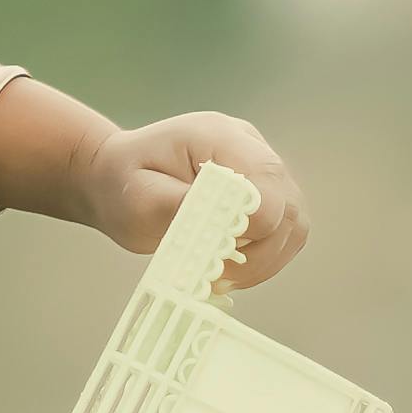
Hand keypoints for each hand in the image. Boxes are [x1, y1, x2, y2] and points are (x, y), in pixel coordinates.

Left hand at [85, 113, 308, 290]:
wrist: (117, 181)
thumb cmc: (123, 185)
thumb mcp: (138, 197)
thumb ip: (179, 206)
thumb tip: (219, 224)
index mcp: (219, 136)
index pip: (266, 178)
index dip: (255, 222)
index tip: (220, 252)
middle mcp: (250, 147)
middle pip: (288, 204)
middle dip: (262, 250)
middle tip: (221, 275)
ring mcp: (261, 171)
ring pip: (294, 223)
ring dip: (266, 260)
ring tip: (223, 276)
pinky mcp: (265, 196)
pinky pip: (284, 234)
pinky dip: (264, 260)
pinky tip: (231, 270)